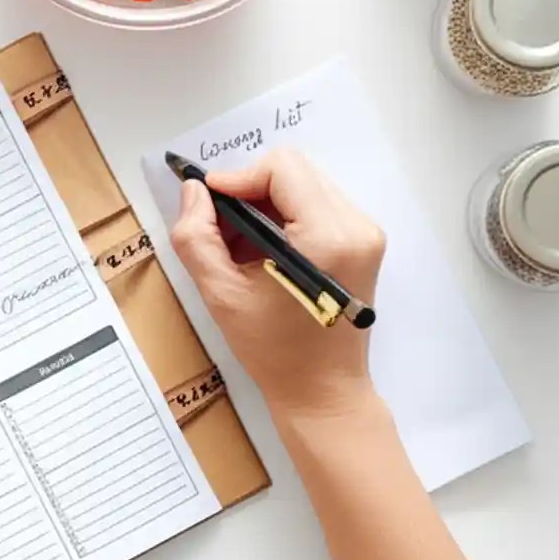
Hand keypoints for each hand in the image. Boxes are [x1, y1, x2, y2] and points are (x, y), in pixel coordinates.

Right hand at [170, 149, 386, 419]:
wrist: (323, 391)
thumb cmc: (274, 350)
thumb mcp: (221, 294)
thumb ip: (197, 236)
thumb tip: (194, 191)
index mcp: (328, 237)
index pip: (282, 168)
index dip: (237, 177)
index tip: (208, 203)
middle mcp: (356, 226)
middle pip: (294, 171)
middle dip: (249, 189)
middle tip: (220, 226)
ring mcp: (365, 233)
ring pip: (304, 185)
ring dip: (264, 203)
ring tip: (239, 245)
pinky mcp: (363, 243)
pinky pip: (316, 205)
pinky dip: (283, 217)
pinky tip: (263, 252)